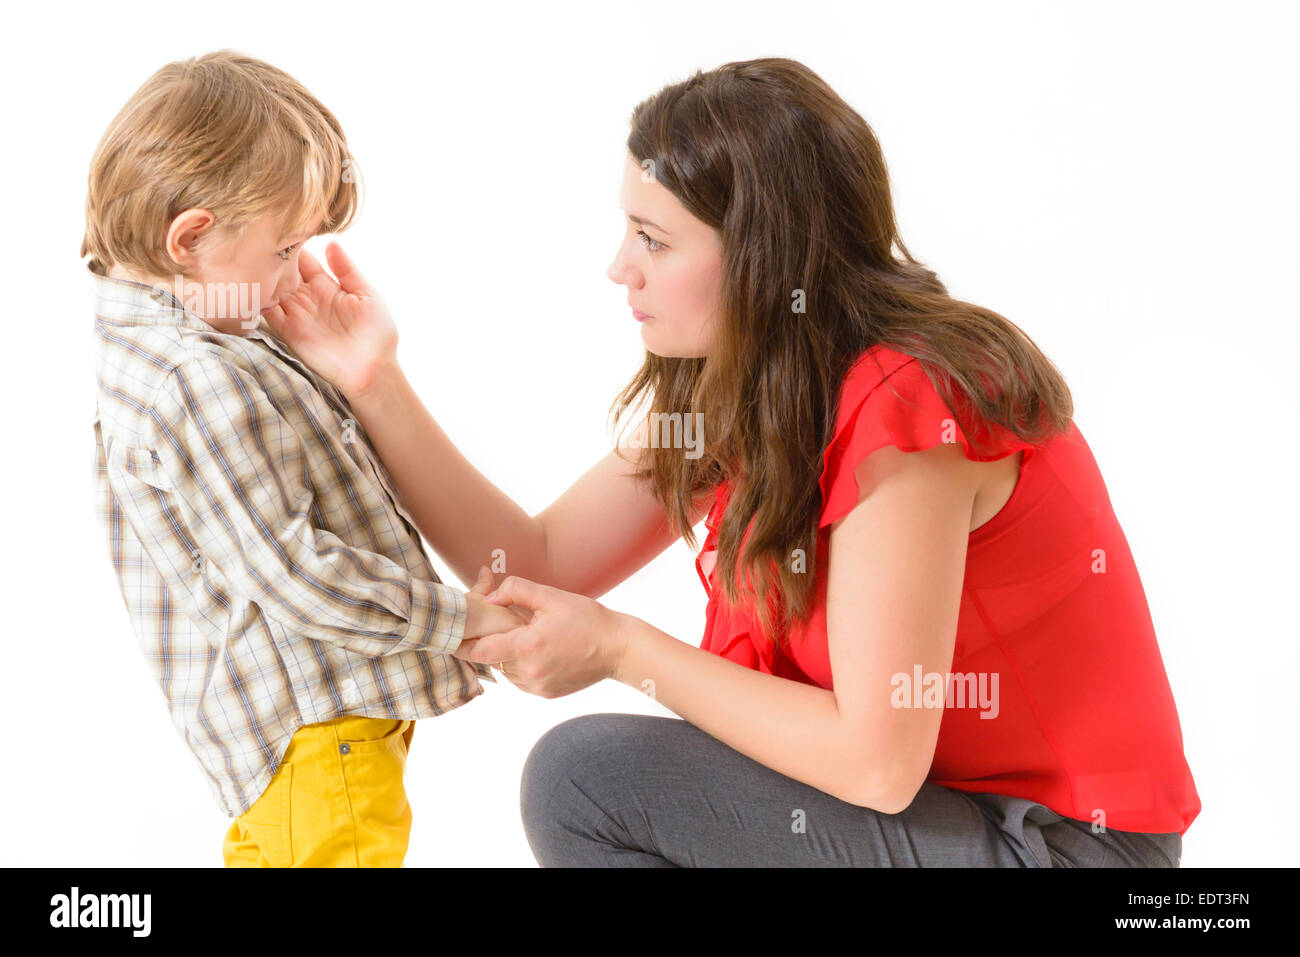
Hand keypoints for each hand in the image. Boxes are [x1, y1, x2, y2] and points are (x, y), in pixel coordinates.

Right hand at [261, 243, 398, 398]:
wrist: (373, 370)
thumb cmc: (377, 334)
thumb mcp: (368, 296)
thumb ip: (347, 270)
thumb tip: (331, 242)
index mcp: (326, 285)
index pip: (303, 259)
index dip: (293, 245)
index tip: (281, 227)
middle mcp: (307, 297)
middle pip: (283, 271)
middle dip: (271, 257)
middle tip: (257, 237)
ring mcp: (296, 314)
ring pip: (271, 289)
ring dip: (261, 276)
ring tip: (248, 256)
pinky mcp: (289, 332)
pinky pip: (267, 314)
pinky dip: (257, 301)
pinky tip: (250, 285)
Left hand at [452, 575, 629, 697]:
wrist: (618, 649)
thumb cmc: (588, 619)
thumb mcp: (552, 597)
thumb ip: (516, 590)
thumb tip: (490, 597)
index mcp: (529, 645)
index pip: (481, 651)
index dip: (462, 645)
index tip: (450, 637)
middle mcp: (530, 671)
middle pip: (493, 659)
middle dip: (490, 643)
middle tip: (496, 626)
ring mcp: (537, 686)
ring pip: (505, 670)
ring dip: (506, 655)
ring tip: (525, 637)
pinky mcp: (545, 693)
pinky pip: (520, 680)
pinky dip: (521, 666)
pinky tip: (538, 651)